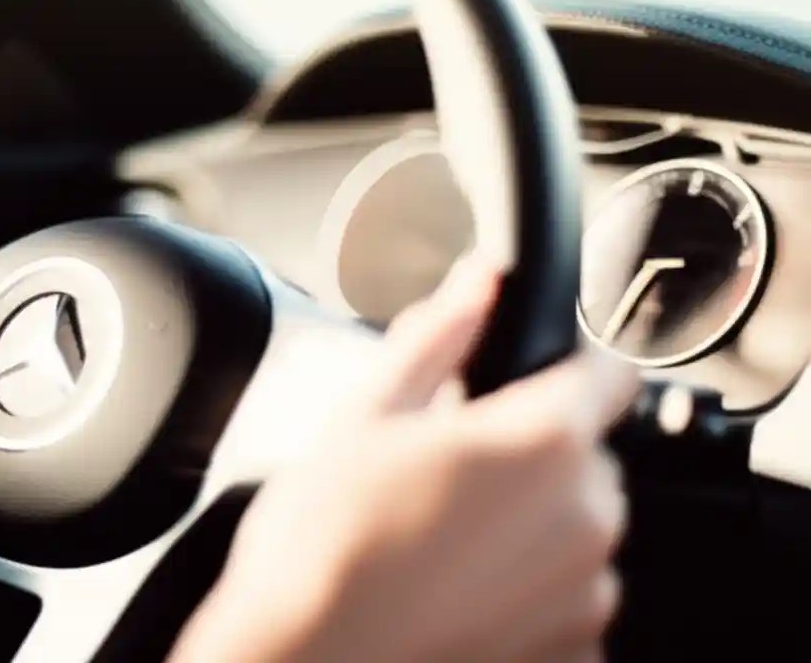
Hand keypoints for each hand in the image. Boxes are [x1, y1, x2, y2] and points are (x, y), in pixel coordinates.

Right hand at [173, 259, 638, 662]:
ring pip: (572, 528)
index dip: (574, 362)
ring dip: (526, 524)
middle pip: (581, 456)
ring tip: (438, 541)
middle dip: (526, 455)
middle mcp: (582, 517)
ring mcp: (582, 593)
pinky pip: (566, 597)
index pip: (608, 372)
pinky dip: (525, 590)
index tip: (544, 373)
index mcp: (540, 441)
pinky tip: (453, 591)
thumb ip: (438, 337)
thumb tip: (478, 282)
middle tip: (444, 474)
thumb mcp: (365, 414)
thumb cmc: (320, 547)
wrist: (299, 660)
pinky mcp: (572, 650)